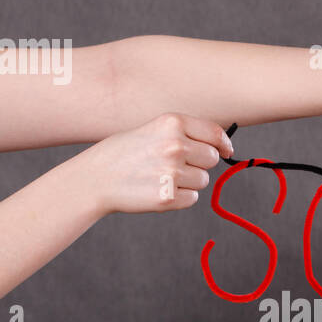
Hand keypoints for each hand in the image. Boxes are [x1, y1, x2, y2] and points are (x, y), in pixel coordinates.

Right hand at [81, 112, 233, 214]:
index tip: (226, 151)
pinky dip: (179, 197)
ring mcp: (171, 173)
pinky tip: (157, 189)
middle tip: (174, 165)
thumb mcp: (152, 129)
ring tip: (160, 176)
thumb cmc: (124, 152)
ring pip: (202, 180)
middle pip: (211, 159)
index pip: (214, 133)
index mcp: (172, 123)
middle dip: (199, 163)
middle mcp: (174, 145)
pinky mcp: (167, 198)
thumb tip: (220, 146)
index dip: (223, 144)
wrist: (95, 178)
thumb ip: (184, 134)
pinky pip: (191, 198)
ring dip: (188, 181)